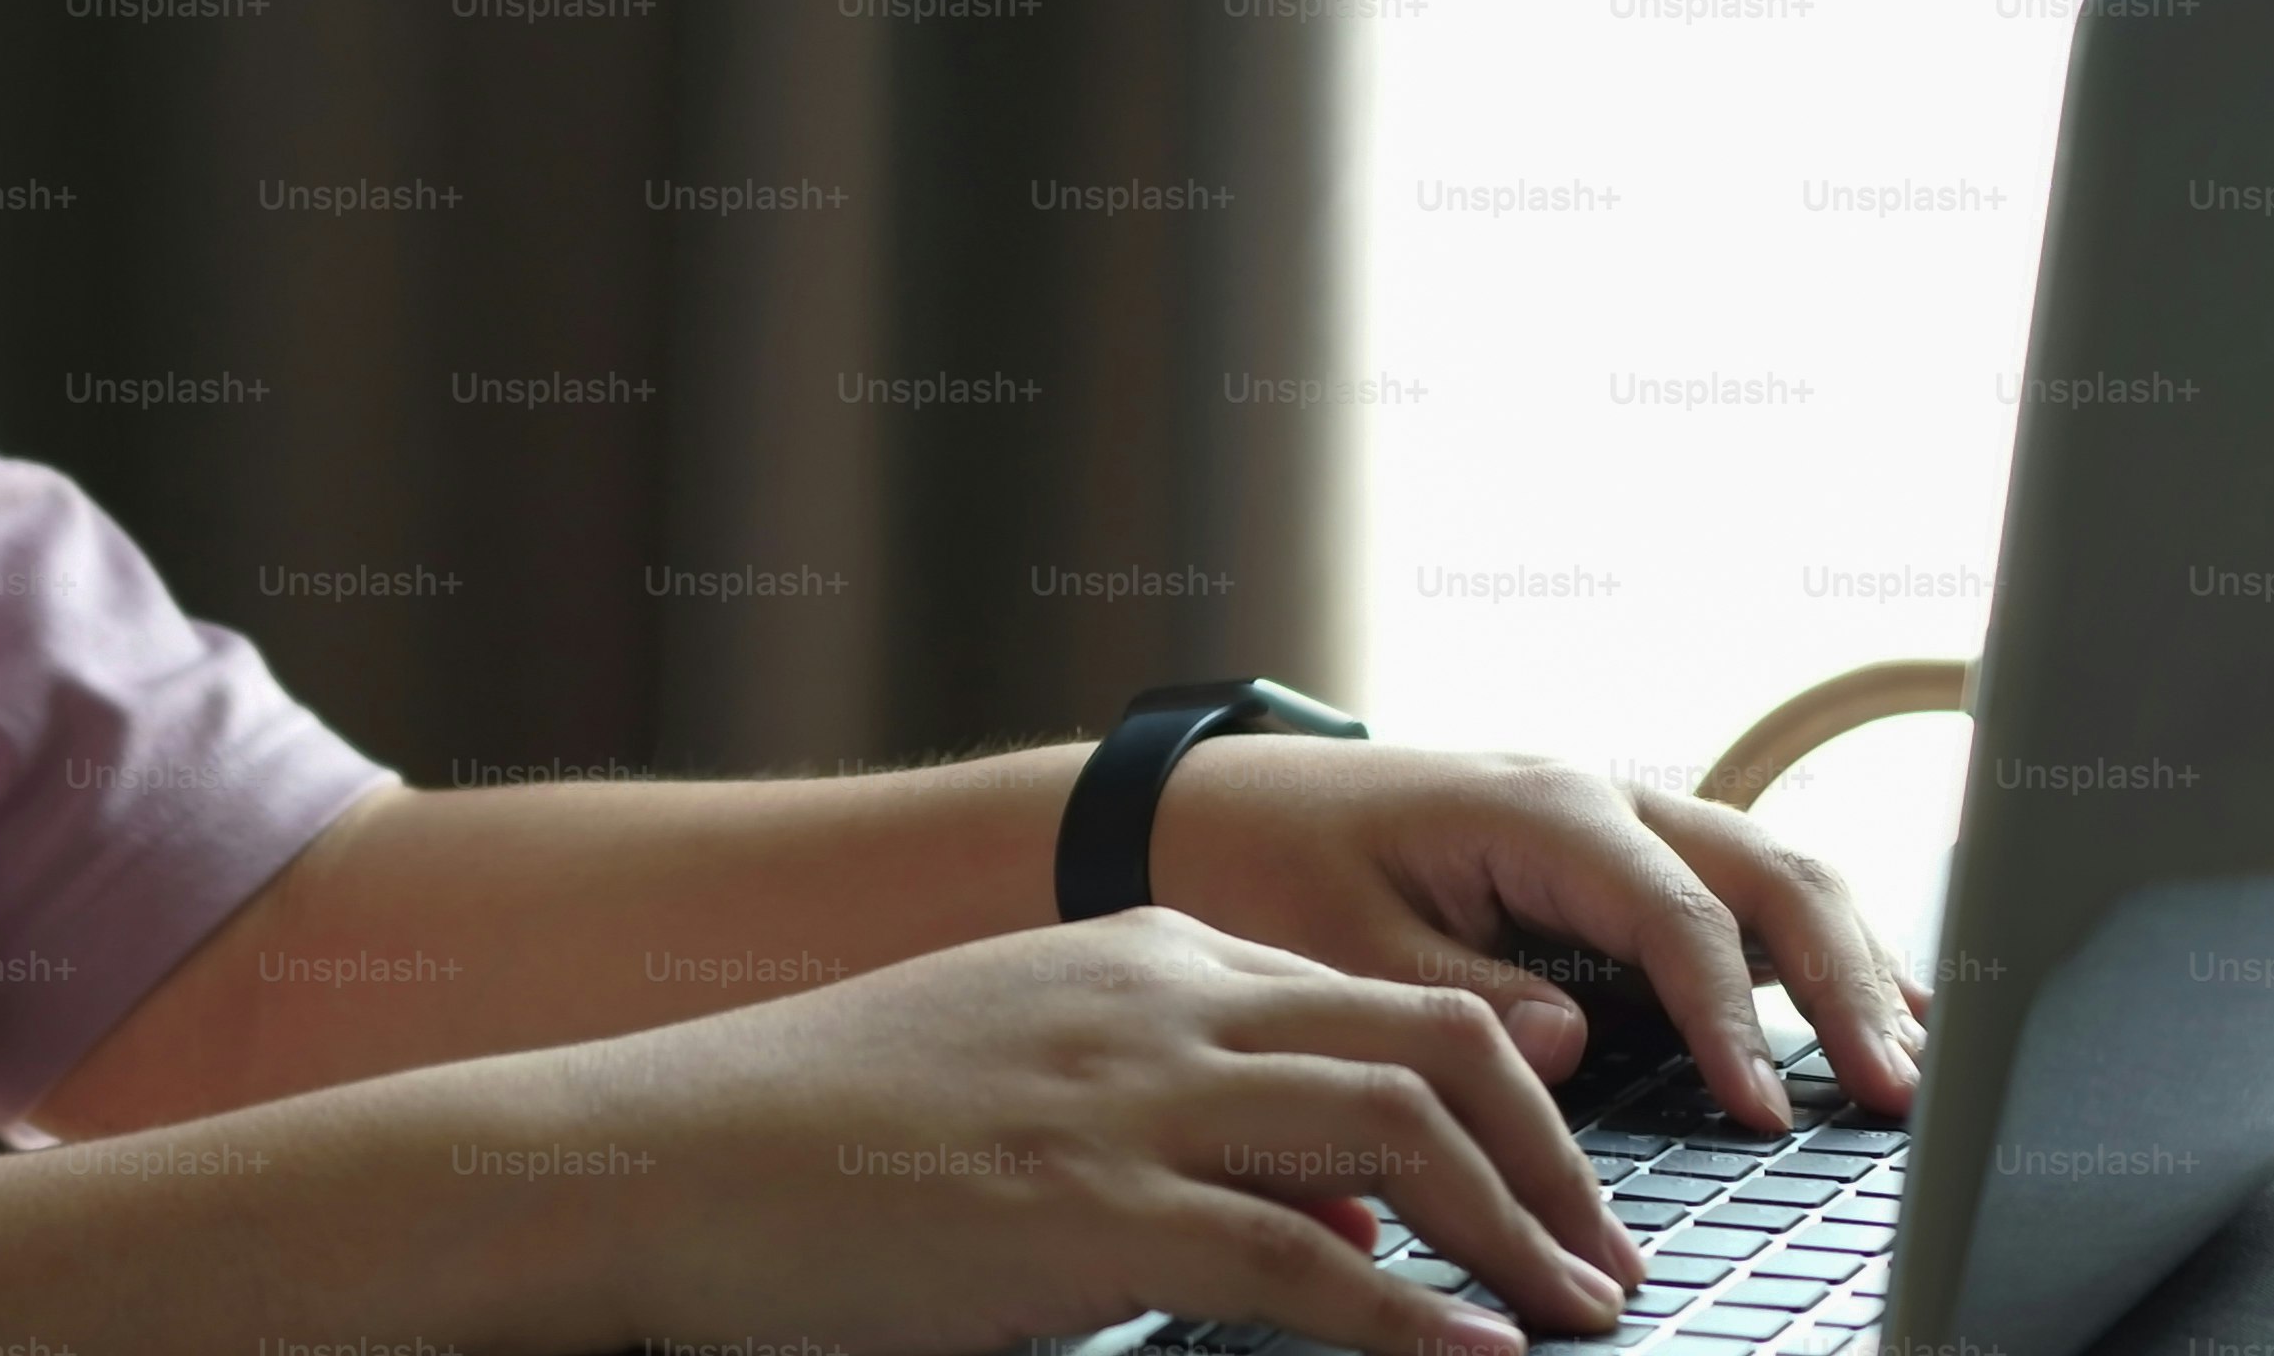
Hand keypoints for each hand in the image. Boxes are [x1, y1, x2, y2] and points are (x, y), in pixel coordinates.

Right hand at [553, 910, 1638, 1355]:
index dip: (1506, 1081)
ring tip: (1585, 1312)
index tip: (1572, 1162)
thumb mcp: (1029, 1078)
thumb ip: (1188, 1118)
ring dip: (1521, 1232)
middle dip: (1554, 1156)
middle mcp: (1161, 1002)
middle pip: (1435, 1046)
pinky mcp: (1091, 1211)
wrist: (666, 1153)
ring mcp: (1130, 1101)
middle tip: (1608, 1254)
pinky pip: (1306, 1262)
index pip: (1381, 996)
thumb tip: (1352, 1216)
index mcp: (1146, 955)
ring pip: (1403, 1135)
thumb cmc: (827, 1134)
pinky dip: (1417, 1320)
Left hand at [1150, 739, 1933, 1135]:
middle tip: (1897, 1092)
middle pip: (1769, 873)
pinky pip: (1744, 894)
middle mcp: (1601, 797)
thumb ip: (1460, 992)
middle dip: (1846, 981)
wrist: (1222, 808)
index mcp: (1538, 809)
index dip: (1733, 1017)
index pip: (1676, 914)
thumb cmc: (1270, 867)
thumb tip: (1573, 1043)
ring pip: (1779, 874)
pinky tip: (1878, 1016)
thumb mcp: (1340, 941)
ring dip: (1857, 964)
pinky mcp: (1621, 858)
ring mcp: (1622, 820)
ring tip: (1916, 1067)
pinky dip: (1819, 951)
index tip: (1766, 1111)